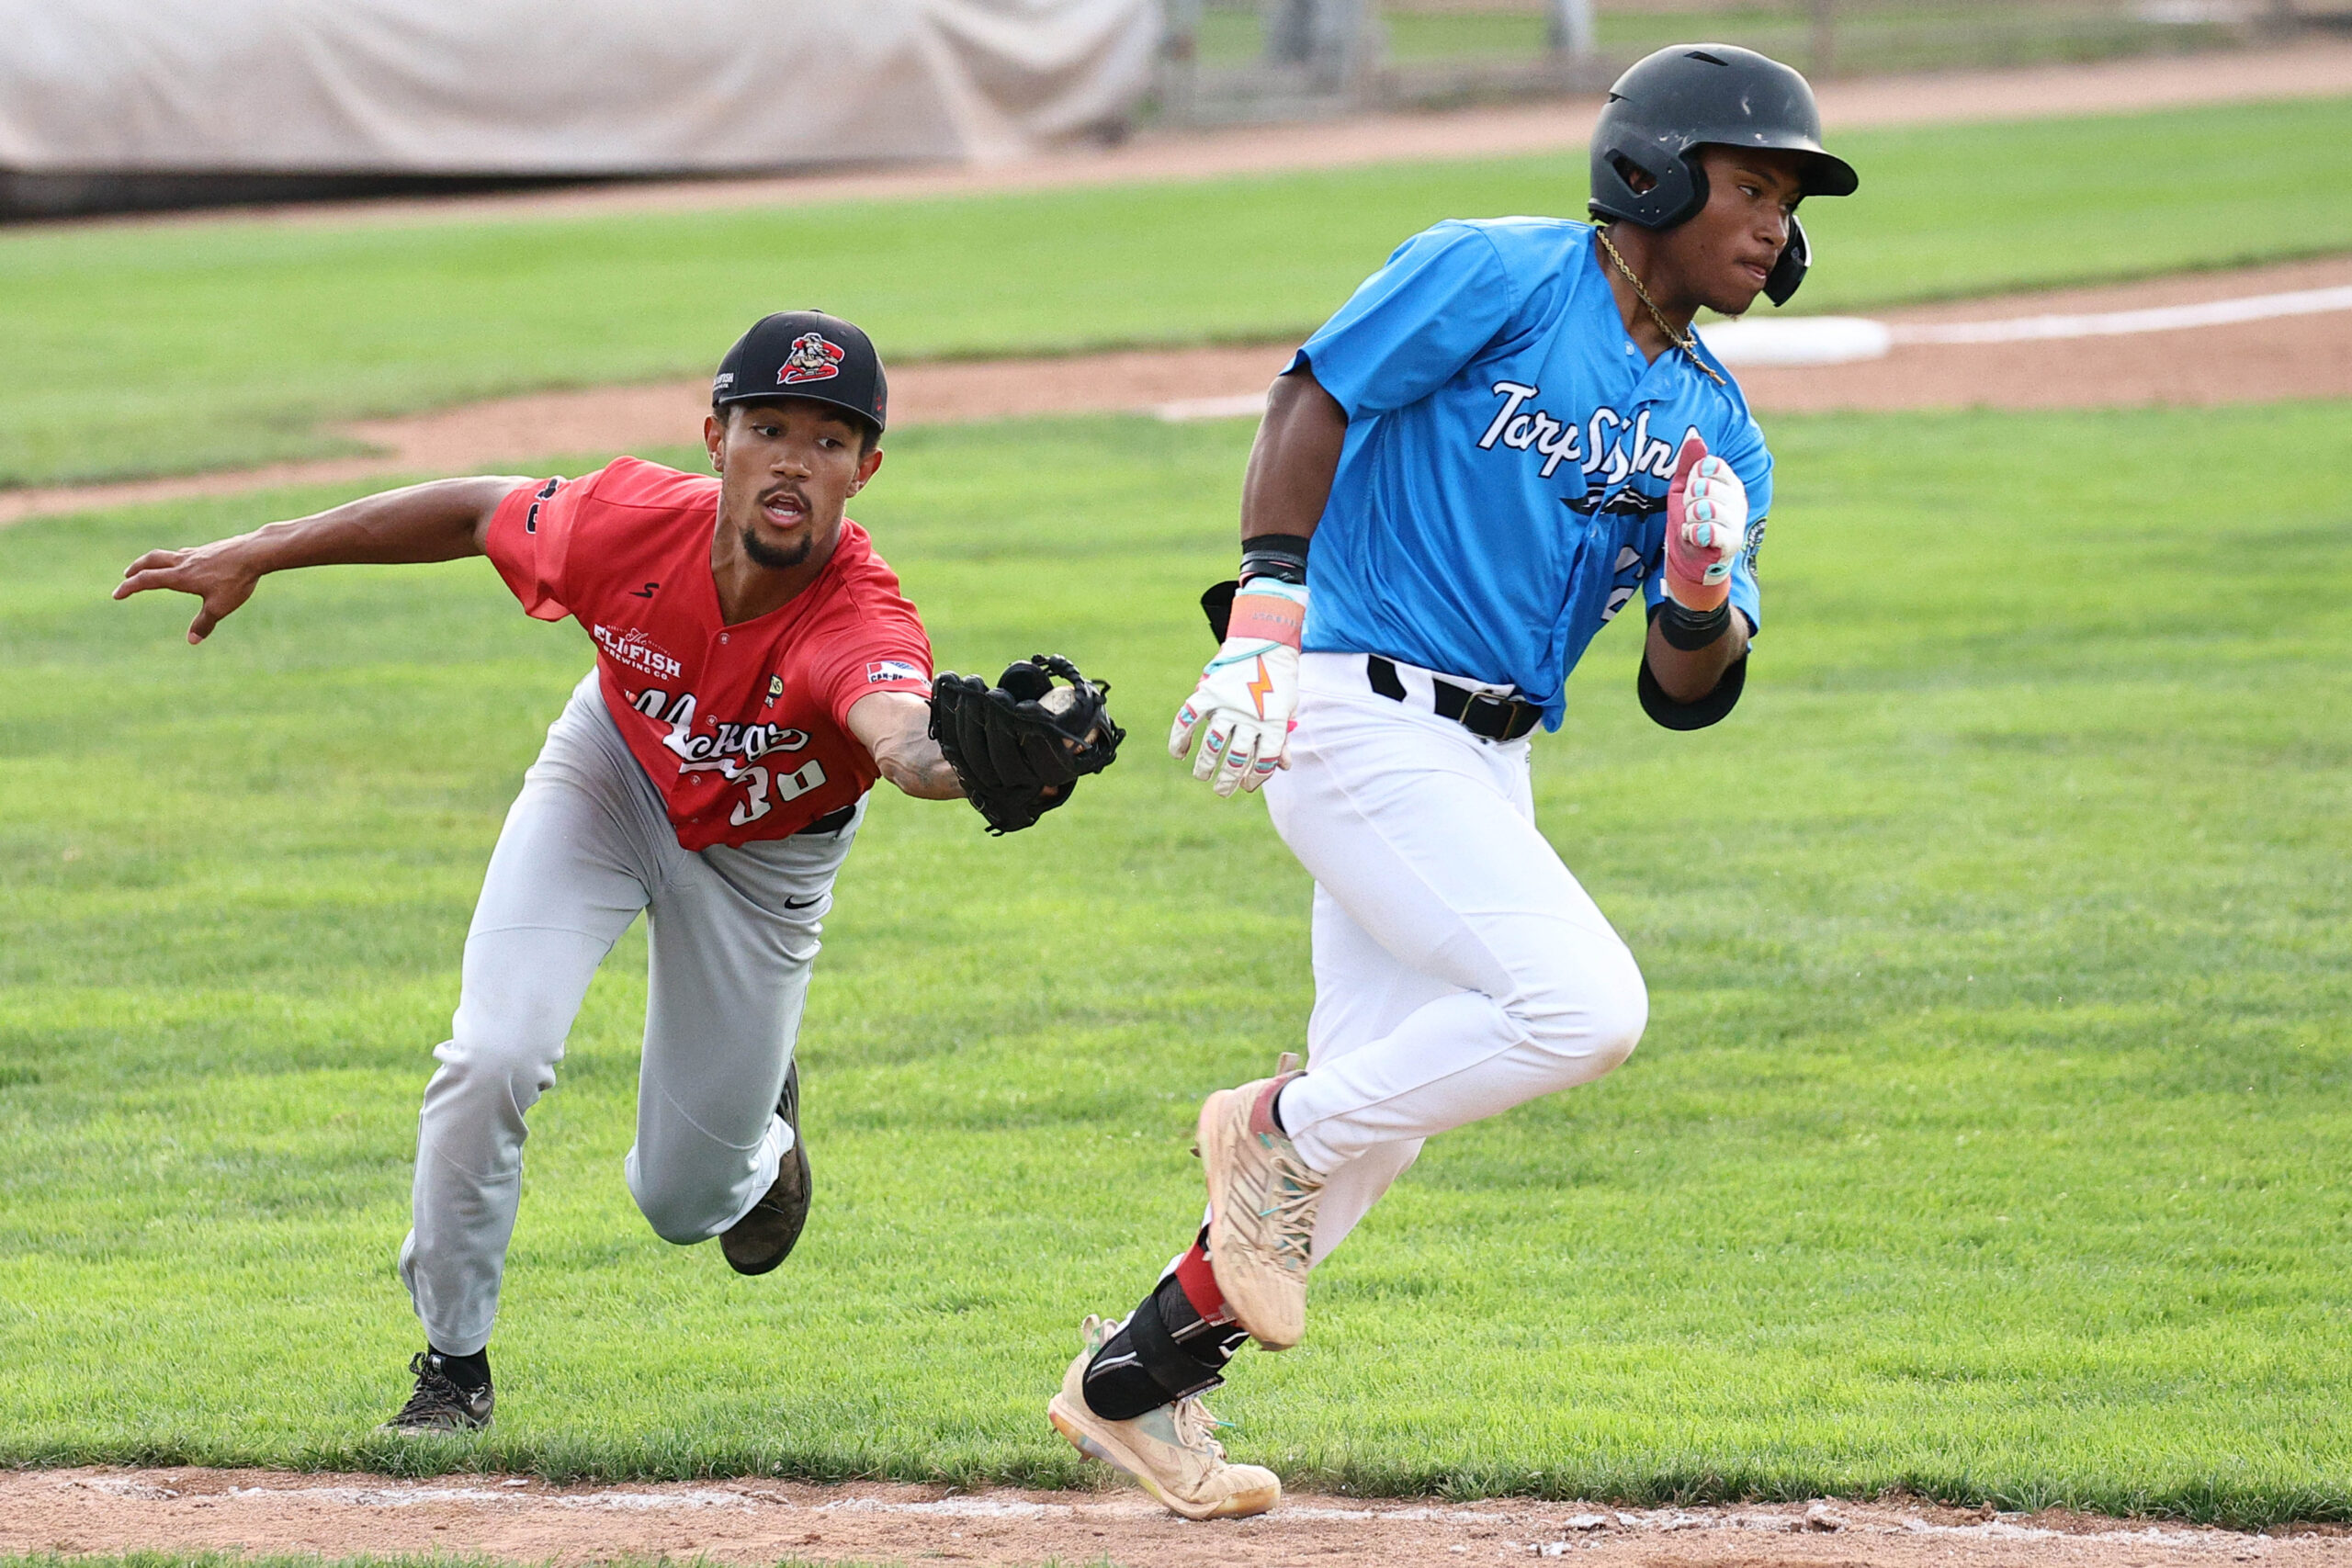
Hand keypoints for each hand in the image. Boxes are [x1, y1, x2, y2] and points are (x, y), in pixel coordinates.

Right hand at [113, 539, 262, 643]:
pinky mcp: (209, 550)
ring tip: (153, 569)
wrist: (255, 552)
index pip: (146, 580)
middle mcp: (184, 562)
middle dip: (136, 568)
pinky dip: (176, 559)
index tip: (117, 594)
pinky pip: (185, 554)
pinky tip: (186, 564)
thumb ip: (204, 623)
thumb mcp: (220, 607)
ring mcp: (197, 553)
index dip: (129, 587)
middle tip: (126, 575)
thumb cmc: (237, 580)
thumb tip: (192, 640)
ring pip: (168, 555)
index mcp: (180, 577)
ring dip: (154, 562)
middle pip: (151, 560)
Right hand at [1169, 578, 1307, 797]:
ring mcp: (1228, 706)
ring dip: (1205, 765)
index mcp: (1274, 723)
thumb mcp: (1287, 709)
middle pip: (1237, 758)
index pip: (1264, 761)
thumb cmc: (1279, 679)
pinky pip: (1189, 719)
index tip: (1247, 787)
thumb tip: (1282, 766)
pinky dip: (1180, 737)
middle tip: (1221, 791)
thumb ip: (1283, 737)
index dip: (1256, 778)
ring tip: (1201, 775)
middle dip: (1228, 780)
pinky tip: (1177, 753)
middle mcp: (1250, 718)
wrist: (1267, 643)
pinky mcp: (1209, 693)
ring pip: (1213, 745)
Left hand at [1662, 434, 1747, 612]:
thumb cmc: (1689, 519)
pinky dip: (1693, 532)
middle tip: (1690, 512)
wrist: (1689, 558)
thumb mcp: (1683, 487)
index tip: (1691, 490)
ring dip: (1689, 518)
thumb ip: (1689, 463)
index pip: (1709, 466)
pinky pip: (1709, 530)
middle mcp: (1737, 499)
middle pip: (1704, 486)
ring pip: (1705, 508)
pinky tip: (1692, 535)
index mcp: (1728, 482)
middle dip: (1688, 500)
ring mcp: (1736, 521)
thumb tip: (1697, 439)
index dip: (1692, 477)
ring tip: (1692, 525)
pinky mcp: (1731, 543)